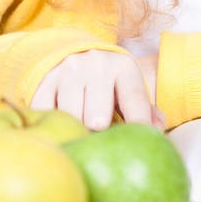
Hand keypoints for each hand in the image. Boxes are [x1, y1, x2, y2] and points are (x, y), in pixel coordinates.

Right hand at [31, 49, 163, 131]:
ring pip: (72, 120)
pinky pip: (47, 116)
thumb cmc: (108, 82)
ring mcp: (68, 71)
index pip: (134, 101)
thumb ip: (143, 109)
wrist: (74, 53)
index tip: (136, 147)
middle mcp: (96, 65)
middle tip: (98, 131)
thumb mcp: (128, 88)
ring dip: (76, 130)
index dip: (138, 126)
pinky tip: (61, 121)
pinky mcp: (44, 81)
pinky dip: (53, 125)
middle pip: (97, 120)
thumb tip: (156, 130)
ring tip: (80, 125)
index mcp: (123, 67)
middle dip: (98, 133)